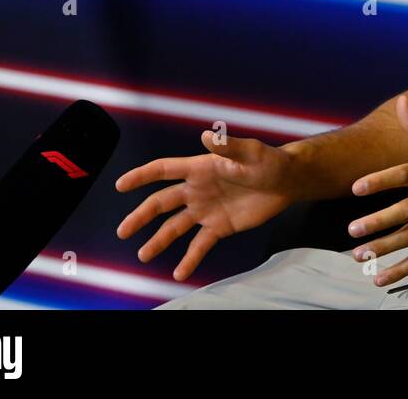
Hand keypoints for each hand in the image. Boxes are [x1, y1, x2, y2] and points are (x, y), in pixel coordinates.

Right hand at [115, 130, 303, 280]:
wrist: (287, 182)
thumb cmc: (268, 161)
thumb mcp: (249, 152)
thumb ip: (227, 146)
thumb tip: (208, 135)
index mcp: (199, 168)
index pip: (164, 170)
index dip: (141, 176)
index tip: (120, 185)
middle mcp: (197, 190)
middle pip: (162, 203)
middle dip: (141, 216)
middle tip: (123, 231)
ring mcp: (206, 210)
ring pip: (175, 227)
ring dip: (159, 241)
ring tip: (143, 255)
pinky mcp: (219, 227)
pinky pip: (200, 244)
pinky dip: (189, 259)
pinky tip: (179, 272)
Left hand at [346, 95, 407, 286]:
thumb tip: (400, 101)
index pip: (403, 175)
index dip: (380, 181)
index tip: (357, 188)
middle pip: (404, 212)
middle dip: (377, 222)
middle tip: (353, 230)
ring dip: (383, 248)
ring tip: (358, 254)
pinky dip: (401, 270)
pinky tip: (380, 277)